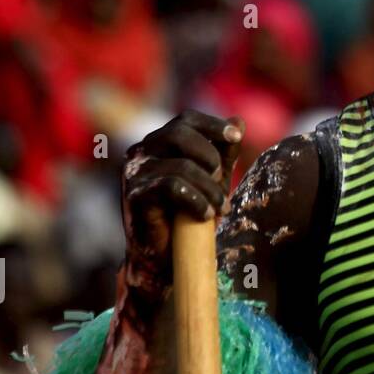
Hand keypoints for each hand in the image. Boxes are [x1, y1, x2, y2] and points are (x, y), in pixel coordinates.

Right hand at [121, 109, 242, 298]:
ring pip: (181, 165)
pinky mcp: (134, 195)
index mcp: (159, 142)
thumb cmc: (189, 212)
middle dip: (209, 155)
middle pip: (179, 133)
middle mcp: (142, 151)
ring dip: (210, 187)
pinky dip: (196, 200)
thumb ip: (224, 151)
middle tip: (222, 179)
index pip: (186, 119)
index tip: (235, 137)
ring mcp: (135, 172)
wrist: (166, 254)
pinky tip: (205, 215)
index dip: (213, 125)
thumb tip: (239, 121)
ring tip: (221, 207)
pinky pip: (171, 187)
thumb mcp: (213, 178)